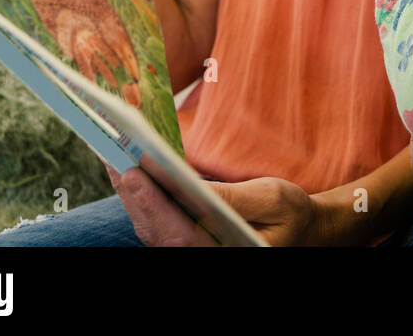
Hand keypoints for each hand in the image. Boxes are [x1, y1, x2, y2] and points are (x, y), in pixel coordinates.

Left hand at [105, 164, 328, 246]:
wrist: (299, 229)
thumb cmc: (289, 214)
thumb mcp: (272, 199)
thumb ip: (235, 197)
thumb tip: (194, 187)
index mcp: (226, 253)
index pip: (181, 234)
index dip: (155, 204)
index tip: (136, 173)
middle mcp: (202, 256)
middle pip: (157, 232)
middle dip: (134, 194)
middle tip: (115, 158)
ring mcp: (191, 249)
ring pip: (151, 227)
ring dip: (131, 193)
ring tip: (113, 156)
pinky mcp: (185, 237)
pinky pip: (156, 220)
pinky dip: (140, 195)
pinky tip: (128, 170)